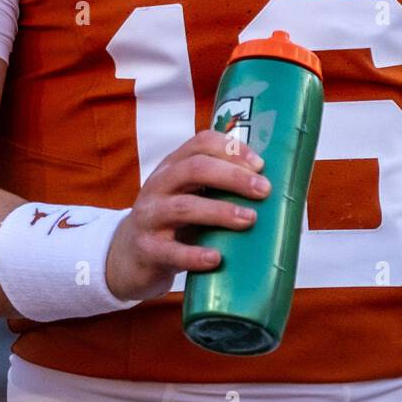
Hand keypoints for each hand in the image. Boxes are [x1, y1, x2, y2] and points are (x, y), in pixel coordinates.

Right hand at [105, 129, 268, 302]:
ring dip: (220, 211)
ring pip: (184, 207)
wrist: (126, 256)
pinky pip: (171, 251)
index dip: (232, 149)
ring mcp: (149, 216)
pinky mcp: (146, 249)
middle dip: (233, 177)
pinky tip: (216, 258)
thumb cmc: (172, 223)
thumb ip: (218, 188)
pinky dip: (195, 255)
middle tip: (264, 190)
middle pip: (195, 169)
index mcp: (173, 166)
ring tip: (249, 219)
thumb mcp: (188, 196)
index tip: (261, 164)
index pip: (200, 143)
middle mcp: (158, 185)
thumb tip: (274, 190)